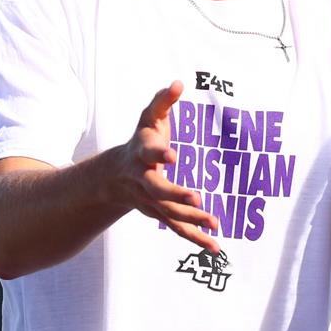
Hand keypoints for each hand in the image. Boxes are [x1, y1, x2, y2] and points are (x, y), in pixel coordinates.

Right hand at [117, 81, 221, 252]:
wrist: (115, 176)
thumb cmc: (140, 141)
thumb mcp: (148, 119)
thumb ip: (162, 102)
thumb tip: (178, 83)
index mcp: (140, 154)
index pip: (148, 153)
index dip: (159, 154)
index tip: (173, 155)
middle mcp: (142, 180)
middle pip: (156, 189)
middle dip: (174, 194)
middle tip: (196, 197)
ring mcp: (149, 200)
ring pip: (168, 212)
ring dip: (190, 219)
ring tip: (214, 223)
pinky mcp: (159, 214)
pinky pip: (177, 227)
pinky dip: (195, 238)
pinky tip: (215, 247)